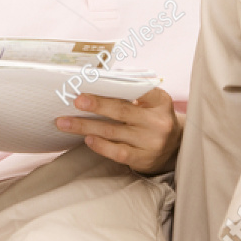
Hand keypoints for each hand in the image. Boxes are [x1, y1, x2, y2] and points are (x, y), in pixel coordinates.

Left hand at [56, 87, 182, 173]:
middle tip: (76, 100)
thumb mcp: (151, 102)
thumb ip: (131, 92)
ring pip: (113, 132)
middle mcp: (158, 121)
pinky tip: (88, 139)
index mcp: (160, 101)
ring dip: (86, 126)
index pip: (136, 90)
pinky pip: (119, 152)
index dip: (114, 87)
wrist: (175, 147)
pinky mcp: (144, 159)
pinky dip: (101, 145)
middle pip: (122, 110)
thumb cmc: (153, 118)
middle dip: (97, 104)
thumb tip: (97, 82)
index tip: (92, 82)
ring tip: (64, 122)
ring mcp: (152, 142)